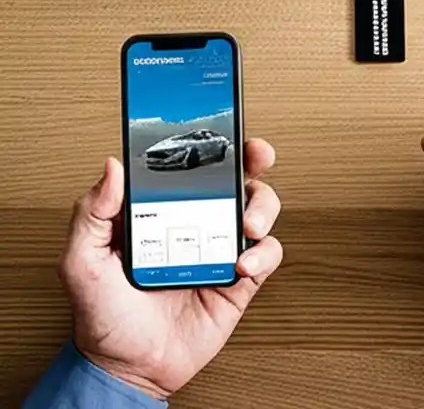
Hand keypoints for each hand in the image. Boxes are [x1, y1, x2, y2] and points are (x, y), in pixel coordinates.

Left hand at [59, 139, 283, 399]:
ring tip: (246, 226)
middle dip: (253, 160)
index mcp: (161, 213)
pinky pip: (268, 255)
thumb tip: (112, 168)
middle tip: (255, 157)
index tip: (223, 128)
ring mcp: (221, 250)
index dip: (212, 143)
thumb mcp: (82, 262)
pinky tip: (242, 264)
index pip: (191, 168)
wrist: (130, 369)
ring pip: (260, 211)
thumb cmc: (103, 317)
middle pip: (237, 179)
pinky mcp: (242, 280)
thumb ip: (91, 214)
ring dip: (261, 209)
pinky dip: (264, 254)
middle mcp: (196, 225)